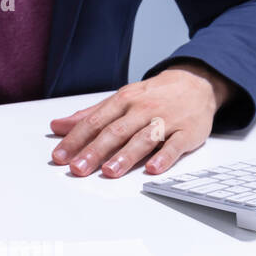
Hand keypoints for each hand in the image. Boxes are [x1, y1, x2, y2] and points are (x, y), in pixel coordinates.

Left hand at [48, 63, 232, 176]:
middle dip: (95, 151)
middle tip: (78, 168)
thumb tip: (58, 126)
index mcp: (123, 101)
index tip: (60, 156)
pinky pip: (175, 145)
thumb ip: (90, 115)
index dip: (76, 139)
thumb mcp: (120, 99)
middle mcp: (143, 110)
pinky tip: (153, 169)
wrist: (197, 83)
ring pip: (143, 138)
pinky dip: (164, 157)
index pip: (95, 121)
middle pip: (116, 131)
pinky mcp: (188, 132)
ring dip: (126, 156)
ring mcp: (166, 120)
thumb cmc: (154, 96)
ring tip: (109, 171)